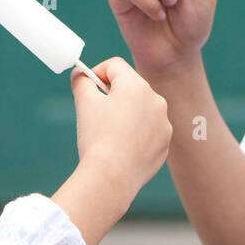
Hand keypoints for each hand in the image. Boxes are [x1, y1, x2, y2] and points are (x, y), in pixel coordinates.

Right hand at [69, 57, 171, 193]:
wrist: (112, 177)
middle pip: (130, 87)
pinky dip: (136, 134)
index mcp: (137, 86)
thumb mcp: (84, 103)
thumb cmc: (97, 138)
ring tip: (109, 132)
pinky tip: (122, 147)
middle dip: (112, 94)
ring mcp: (164, 123)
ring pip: (141, 109)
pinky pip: (149, 130)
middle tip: (95, 111)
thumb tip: (80, 75)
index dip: (96, 73)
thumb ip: (81, 82)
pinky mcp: (165, 143)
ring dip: (126, 114)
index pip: (115, 66)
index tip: (87, 88)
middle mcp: (156, 100)